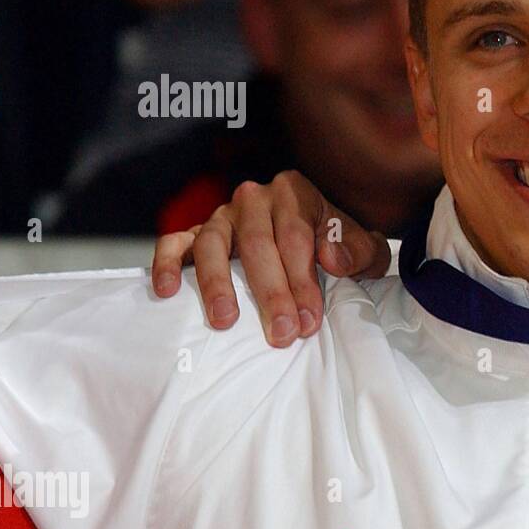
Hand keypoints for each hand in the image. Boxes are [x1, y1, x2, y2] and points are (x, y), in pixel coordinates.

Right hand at [150, 171, 391, 346]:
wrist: (318, 242)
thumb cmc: (338, 249)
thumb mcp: (362, 248)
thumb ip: (357, 250)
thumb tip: (332, 258)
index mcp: (294, 194)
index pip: (296, 237)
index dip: (302, 281)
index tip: (308, 320)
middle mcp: (255, 199)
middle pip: (257, 244)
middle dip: (270, 293)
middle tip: (280, 333)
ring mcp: (222, 215)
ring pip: (212, 243)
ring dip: (217, 284)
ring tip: (225, 321)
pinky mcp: (196, 232)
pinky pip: (174, 242)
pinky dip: (166, 263)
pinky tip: (167, 290)